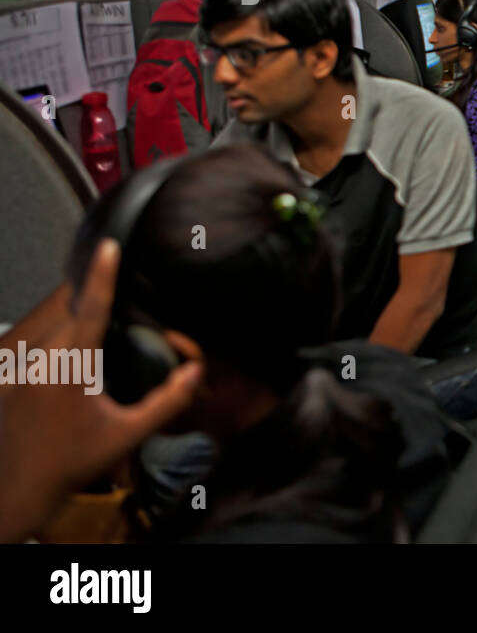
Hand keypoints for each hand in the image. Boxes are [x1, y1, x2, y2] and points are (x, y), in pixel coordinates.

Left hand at [0, 240, 202, 541]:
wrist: (17, 492)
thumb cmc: (72, 465)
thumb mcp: (128, 434)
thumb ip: (168, 401)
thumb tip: (195, 372)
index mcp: (70, 369)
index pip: (90, 309)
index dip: (102, 274)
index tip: (108, 246)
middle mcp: (39, 363)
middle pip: (72, 319)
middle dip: (93, 312)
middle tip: (116, 320)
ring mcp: (17, 372)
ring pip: (52, 335)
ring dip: (74, 335)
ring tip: (91, 361)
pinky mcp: (6, 382)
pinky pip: (37, 352)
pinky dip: (57, 353)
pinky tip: (67, 382)